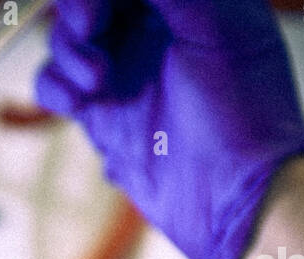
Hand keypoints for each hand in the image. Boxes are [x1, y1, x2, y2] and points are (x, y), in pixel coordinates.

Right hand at [36, 0, 303, 258]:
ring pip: (67, 36)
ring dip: (69, 50)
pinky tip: (82, 100)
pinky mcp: (101, 112)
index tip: (101, 9)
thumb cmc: (249, 114)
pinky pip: (54, 84)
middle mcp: (154, 30)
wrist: (233, 195)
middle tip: (90, 29)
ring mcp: (124, 70)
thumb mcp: (219, 26)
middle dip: (78, 11)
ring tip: (97, 79)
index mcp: (189, 2)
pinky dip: (54, 86)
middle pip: (90, 4)